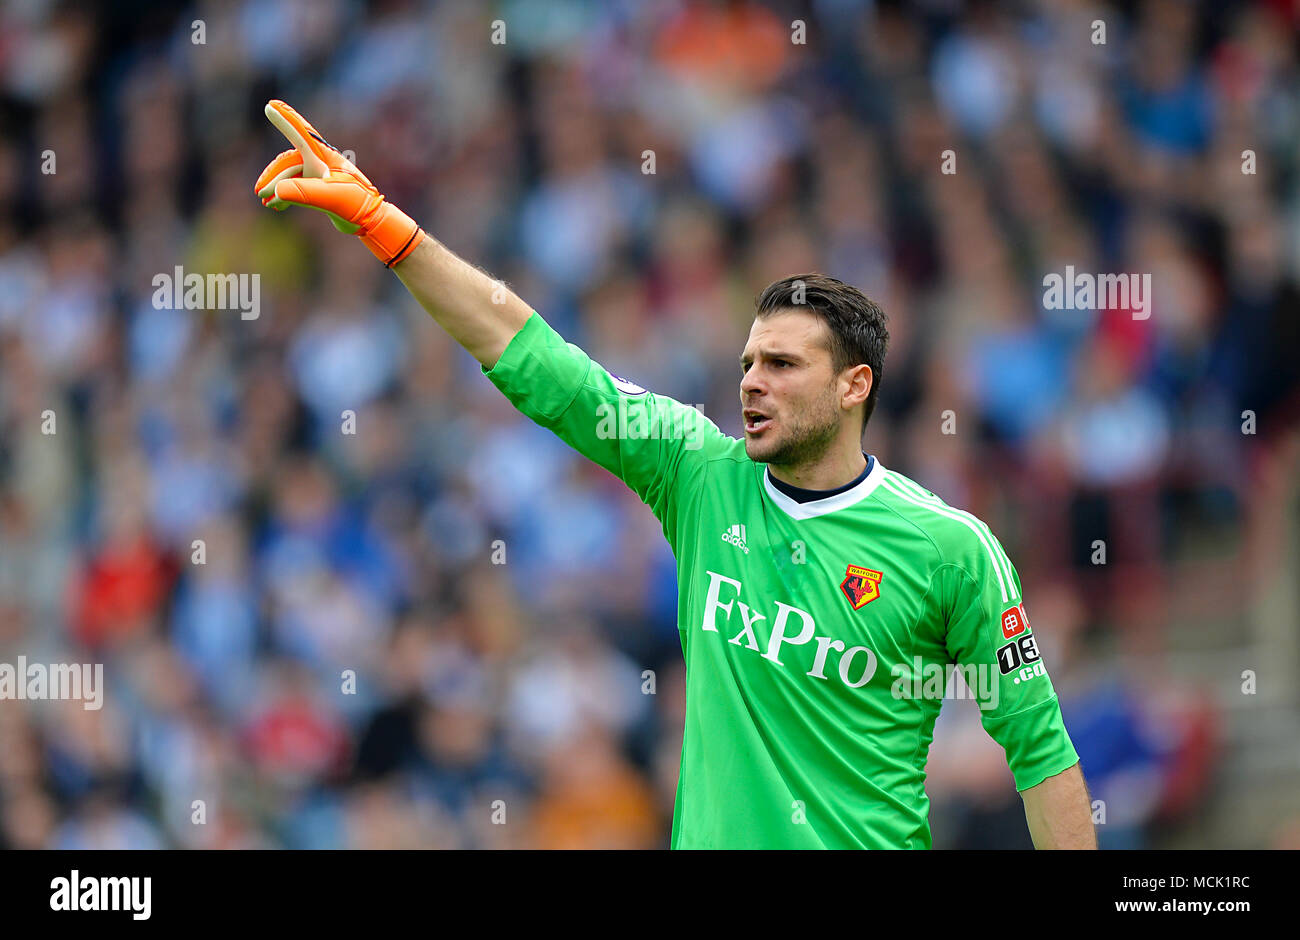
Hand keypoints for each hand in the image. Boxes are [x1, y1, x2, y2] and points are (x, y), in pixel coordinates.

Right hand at [254, 99, 422, 266]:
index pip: (301, 134)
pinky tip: (276, 206)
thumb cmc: (356, 204)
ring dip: (276, 187)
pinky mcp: (318, 186)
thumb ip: (305, 192)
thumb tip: (276, 191)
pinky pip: (295, 185)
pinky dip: (284, 194)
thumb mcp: (331, 198)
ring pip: (290, 175)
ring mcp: (319, 173)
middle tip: (259, 192)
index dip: (286, 119)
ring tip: (265, 202)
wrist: (371, 220)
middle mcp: (320, 161)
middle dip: (273, 176)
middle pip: (289, 161)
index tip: (270, 105)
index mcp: (325, 156)